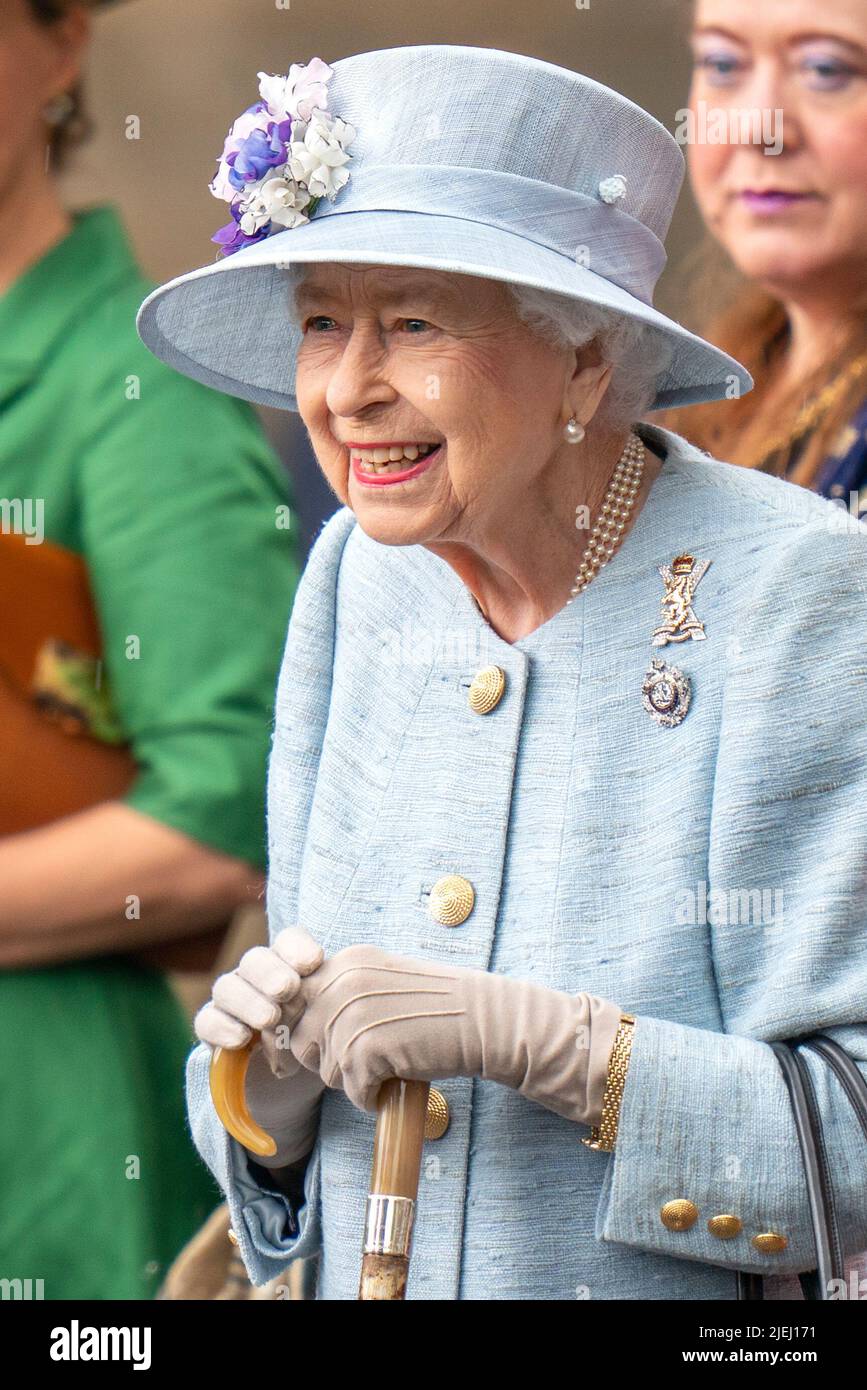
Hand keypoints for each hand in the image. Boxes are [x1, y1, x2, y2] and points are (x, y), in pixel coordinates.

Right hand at [194, 926, 327, 1163]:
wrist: (297, 1088)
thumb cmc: (326, 1044)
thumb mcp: (340, 1024)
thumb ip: (347, 1004)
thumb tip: (373, 994)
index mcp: (291, 966)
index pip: (288, 941)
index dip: (297, 947)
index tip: (315, 962)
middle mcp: (258, 978)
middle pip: (255, 959)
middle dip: (271, 972)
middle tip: (288, 989)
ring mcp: (234, 1003)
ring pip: (227, 985)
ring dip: (248, 999)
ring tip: (270, 1019)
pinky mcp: (216, 1032)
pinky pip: (207, 1019)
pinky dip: (221, 1026)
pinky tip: (241, 1039)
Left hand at [288, 943, 623, 1121]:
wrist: (485, 1019)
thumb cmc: (440, 1008)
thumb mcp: (383, 984)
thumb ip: (343, 996)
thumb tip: (296, 1034)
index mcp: (346, 961)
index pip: (296, 1003)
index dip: (306, 1033)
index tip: (322, 1051)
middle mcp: (342, 982)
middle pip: (304, 1040)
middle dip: (330, 1060)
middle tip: (369, 1063)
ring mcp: (351, 1014)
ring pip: (327, 1069)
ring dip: (355, 1080)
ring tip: (389, 1069)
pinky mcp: (364, 1048)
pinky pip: (352, 1090)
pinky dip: (372, 1096)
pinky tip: (396, 1082)